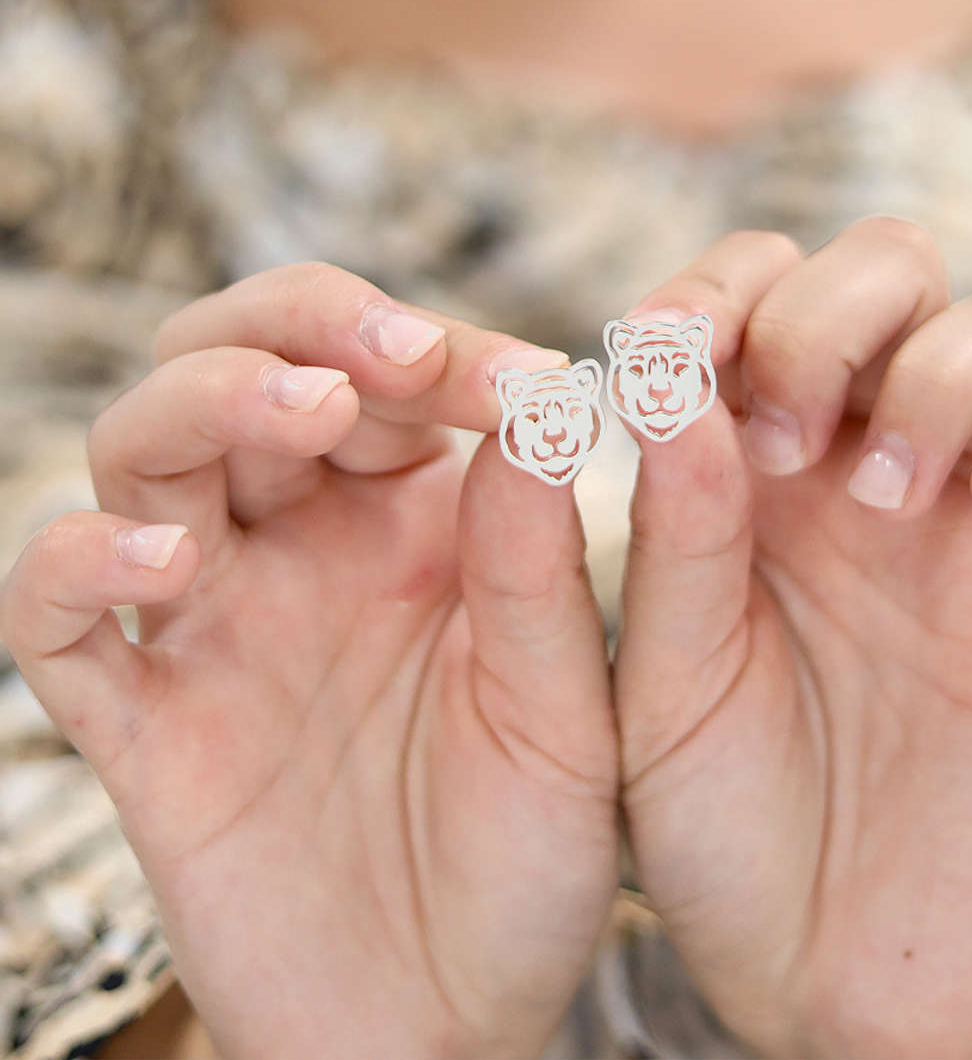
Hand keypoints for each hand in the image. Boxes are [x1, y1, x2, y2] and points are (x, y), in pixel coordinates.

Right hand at [0, 264, 618, 1059]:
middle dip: (299, 335)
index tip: (521, 378)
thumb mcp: (559, 705)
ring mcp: (214, 623)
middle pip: (241, 367)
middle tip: (375, 365)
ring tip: (299, 419)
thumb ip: (538, 561)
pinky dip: (79, 562)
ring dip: (204, 406)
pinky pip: (55, 612)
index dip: (439, 351)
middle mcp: (305, 549)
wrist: (450, 1015)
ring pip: (145, 453)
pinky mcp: (141, 719)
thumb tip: (540, 403)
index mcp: (415, 523)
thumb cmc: (526, 852)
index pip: (390, 374)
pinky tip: (167, 564)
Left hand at [613, 222, 971, 1057]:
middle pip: (890, 267)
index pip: (752, 285)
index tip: (664, 352)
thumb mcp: (658, 677)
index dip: (713, 285)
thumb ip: (671, 532)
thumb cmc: (712, 814)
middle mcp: (855, 469)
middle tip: (778, 432)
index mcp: (743, 467)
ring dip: (941, 373)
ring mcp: (965, 525)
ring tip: (881, 494)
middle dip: (828, 311)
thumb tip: (672, 383)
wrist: (812, 963)